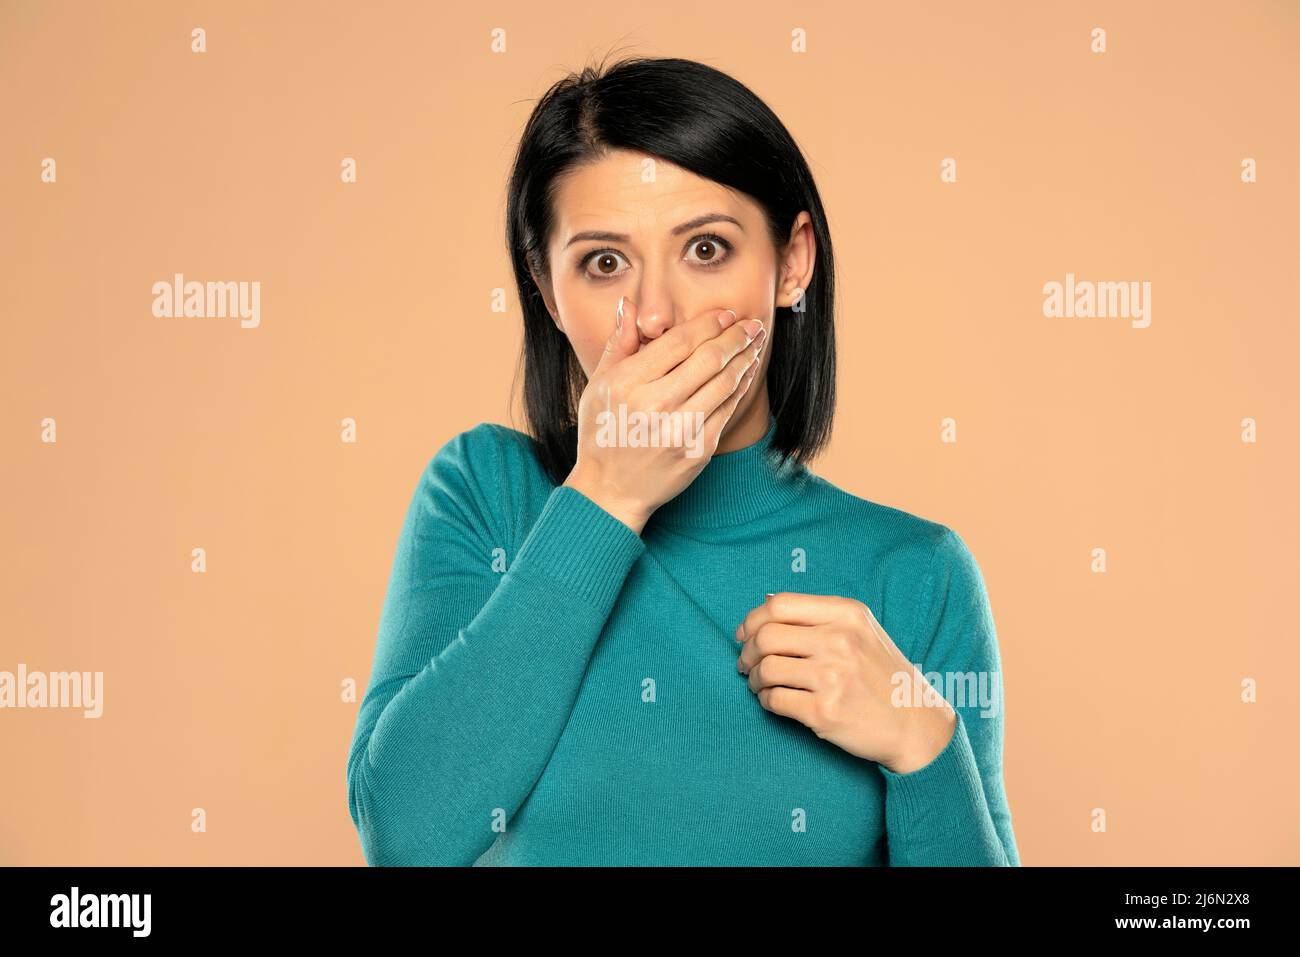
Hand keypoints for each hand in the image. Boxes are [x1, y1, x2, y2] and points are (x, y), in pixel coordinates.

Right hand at [563, 296, 766, 533]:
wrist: (611, 489)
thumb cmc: (602, 433)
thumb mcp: (597, 385)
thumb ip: (618, 344)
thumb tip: (630, 305)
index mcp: (627, 383)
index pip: (679, 342)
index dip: (709, 323)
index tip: (726, 314)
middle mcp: (654, 405)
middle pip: (708, 359)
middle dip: (736, 336)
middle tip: (752, 324)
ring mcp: (679, 430)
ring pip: (724, 383)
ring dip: (745, 358)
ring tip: (756, 343)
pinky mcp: (698, 450)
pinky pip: (727, 410)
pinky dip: (741, 387)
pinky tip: (747, 372)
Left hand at [734, 592, 957, 773]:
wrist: (916, 724)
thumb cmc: (882, 675)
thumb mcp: (862, 631)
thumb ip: (820, 615)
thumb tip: (766, 602)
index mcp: (847, 614)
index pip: (779, 604)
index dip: (752, 619)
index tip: (744, 635)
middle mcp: (840, 641)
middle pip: (766, 636)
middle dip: (748, 652)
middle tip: (746, 664)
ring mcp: (833, 677)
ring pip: (766, 669)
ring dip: (754, 679)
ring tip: (760, 685)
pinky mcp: (825, 712)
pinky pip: (775, 701)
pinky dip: (765, 701)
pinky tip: (772, 701)